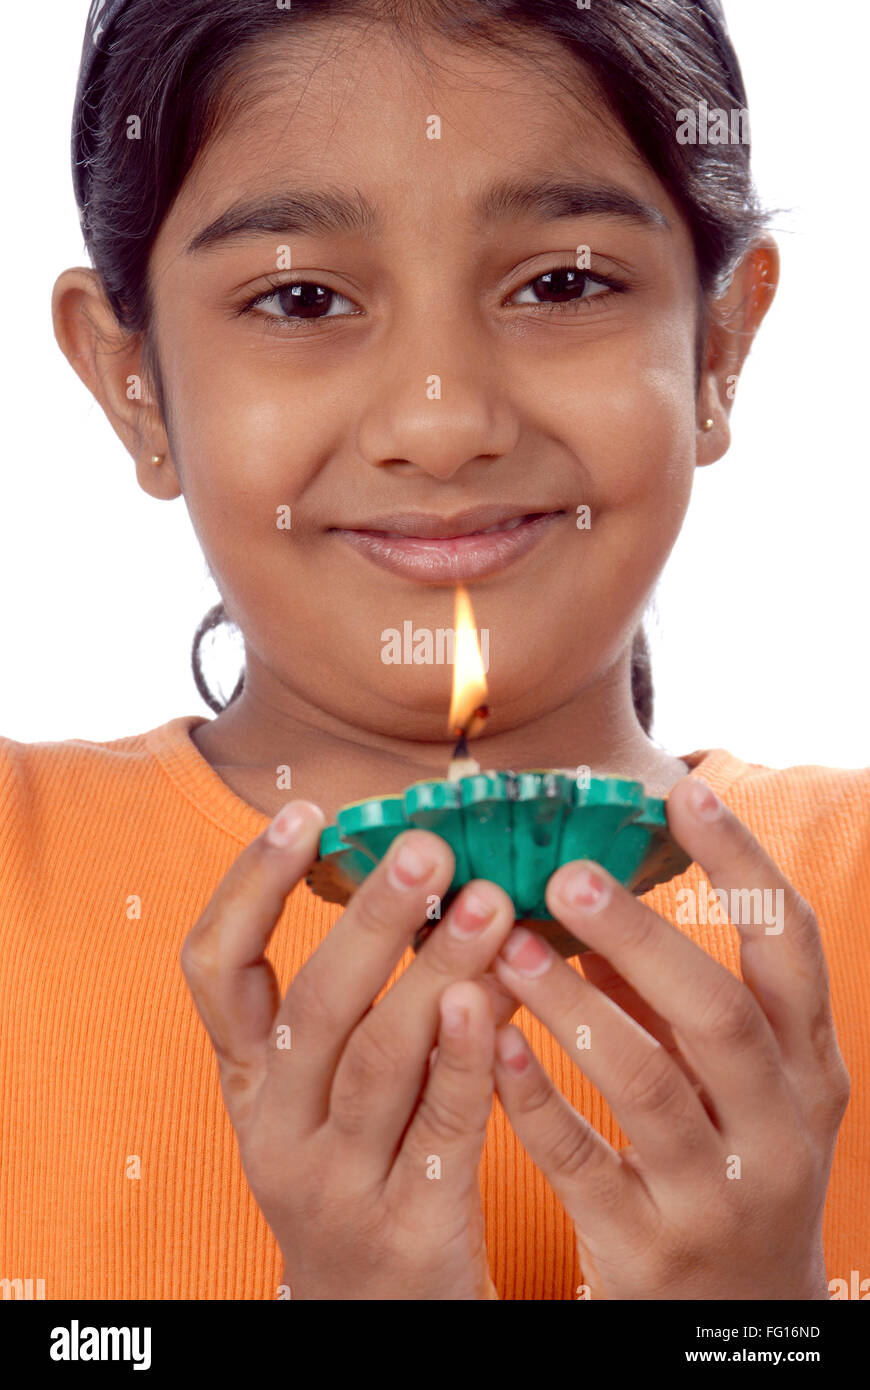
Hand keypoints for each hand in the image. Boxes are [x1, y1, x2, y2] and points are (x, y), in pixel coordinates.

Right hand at [180, 802, 517, 1299]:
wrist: (374, 1320)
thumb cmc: (361, 1167)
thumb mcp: (328, 1089)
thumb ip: (361, 999)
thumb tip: (433, 875)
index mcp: (248, 1080)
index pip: (214, 972)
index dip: (250, 887)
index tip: (303, 816)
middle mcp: (277, 1128)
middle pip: (311, 1008)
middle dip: (371, 920)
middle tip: (426, 847)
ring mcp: (338, 1182)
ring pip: (380, 1061)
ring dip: (435, 973)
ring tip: (489, 903)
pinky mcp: (410, 1226)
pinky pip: (443, 1127)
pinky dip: (471, 1059)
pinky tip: (500, 998)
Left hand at [489, 777, 849, 1299]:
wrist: (744, 1328)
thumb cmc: (730, 1164)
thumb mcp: (737, 1085)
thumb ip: (677, 999)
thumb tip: (593, 904)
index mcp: (809, 1068)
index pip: (790, 947)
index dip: (741, 865)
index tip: (683, 793)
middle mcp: (779, 1128)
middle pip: (719, 1012)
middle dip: (639, 933)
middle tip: (563, 874)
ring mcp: (718, 1194)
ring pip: (648, 1084)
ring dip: (572, 1004)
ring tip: (506, 943)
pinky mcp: (651, 1250)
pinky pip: (584, 1162)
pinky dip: (536, 1097)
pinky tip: (494, 1042)